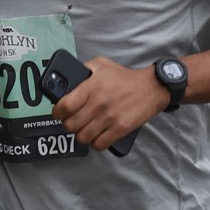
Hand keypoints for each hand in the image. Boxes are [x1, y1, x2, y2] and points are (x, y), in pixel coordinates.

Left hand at [52, 58, 170, 150]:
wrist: (152, 87)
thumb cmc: (126, 78)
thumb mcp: (102, 65)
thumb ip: (83, 69)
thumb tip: (68, 79)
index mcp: (91, 87)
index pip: (63, 107)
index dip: (57, 112)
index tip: (60, 113)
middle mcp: (98, 103)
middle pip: (70, 125)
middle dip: (70, 125)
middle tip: (75, 121)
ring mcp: (109, 118)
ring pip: (82, 137)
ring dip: (82, 135)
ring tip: (86, 129)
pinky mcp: (120, 129)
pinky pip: (99, 145)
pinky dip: (96, 143)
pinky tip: (98, 136)